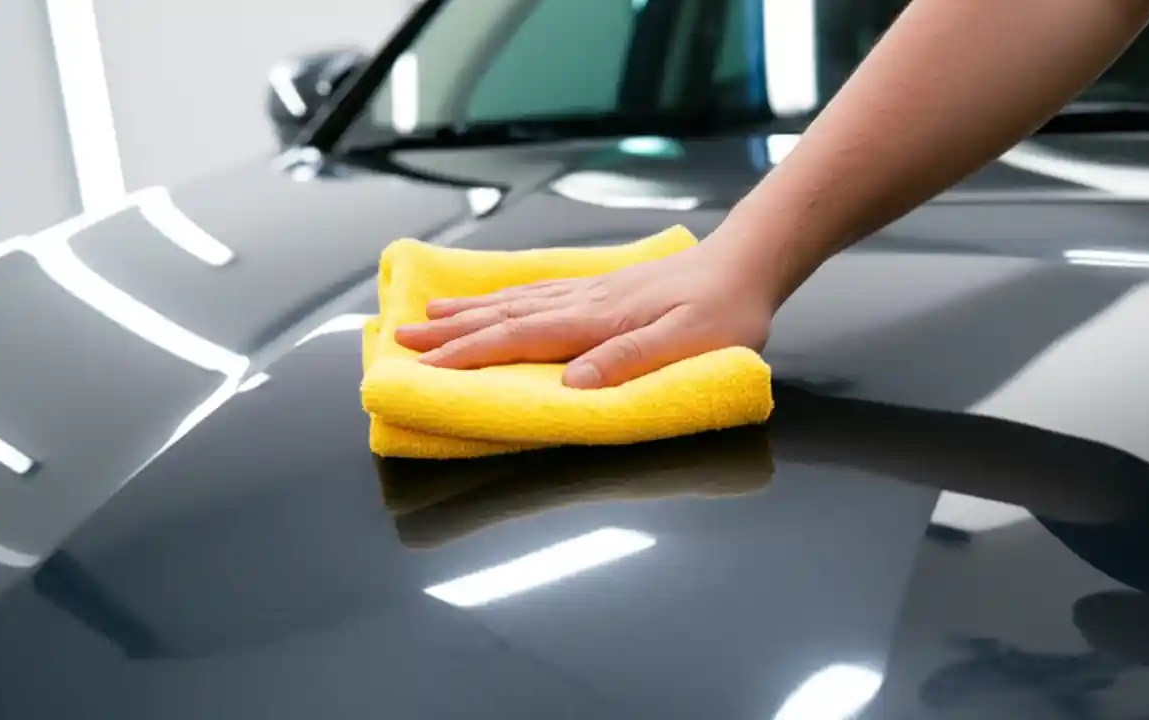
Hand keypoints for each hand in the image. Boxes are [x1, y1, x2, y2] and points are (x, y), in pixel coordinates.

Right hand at [395, 241, 773, 388]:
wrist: (747, 264)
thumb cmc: (726, 311)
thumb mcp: (689, 343)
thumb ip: (630, 360)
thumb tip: (572, 383)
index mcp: (599, 321)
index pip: (520, 338)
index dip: (469, 355)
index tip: (425, 367)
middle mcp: (585, 303)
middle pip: (504, 317)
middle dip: (450, 331)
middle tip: (401, 339)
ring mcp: (590, 292)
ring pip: (516, 301)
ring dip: (469, 311)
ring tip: (427, 314)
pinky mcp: (602, 287)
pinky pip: (539, 290)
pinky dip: (505, 296)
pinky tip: (492, 298)